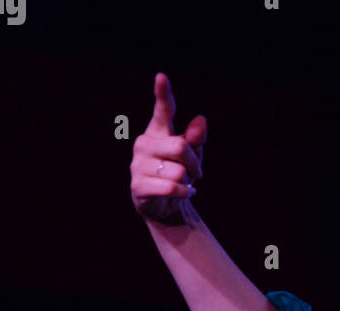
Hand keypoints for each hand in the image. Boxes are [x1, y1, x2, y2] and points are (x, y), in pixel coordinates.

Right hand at [130, 72, 205, 223]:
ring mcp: (138, 164)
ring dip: (188, 182)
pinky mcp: (138, 186)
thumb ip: (196, 139)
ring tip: (183, 184)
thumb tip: (201, 120)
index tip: (162, 77)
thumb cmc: (179, 173)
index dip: (163, 94)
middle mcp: (144, 144)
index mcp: (157, 132)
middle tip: (195, 173)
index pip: (163, 110)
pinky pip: (172, 188)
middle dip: (194, 163)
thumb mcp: (192, 156)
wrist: (165, 204)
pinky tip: (181, 193)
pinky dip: (183, 193)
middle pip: (181, 147)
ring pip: (179, 171)